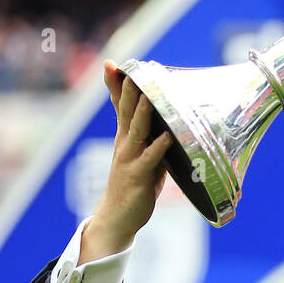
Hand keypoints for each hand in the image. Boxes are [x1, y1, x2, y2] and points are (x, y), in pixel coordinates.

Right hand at [80, 62, 173, 259]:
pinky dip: (159, 146)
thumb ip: (154, 141)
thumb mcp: (143, 157)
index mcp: (125, 138)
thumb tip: (170, 127)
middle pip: (125, 111)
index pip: (118, 106)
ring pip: (135, 130)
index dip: (117, 85)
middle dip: (128, 89)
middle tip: (131, 68)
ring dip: (142, 111)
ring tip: (149, 93)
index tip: (113, 64)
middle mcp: (124, 144)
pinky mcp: (137, 176)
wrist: (117, 218)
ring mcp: (129, 159)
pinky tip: (167, 135)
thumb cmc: (133, 186)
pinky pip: (150, 158)